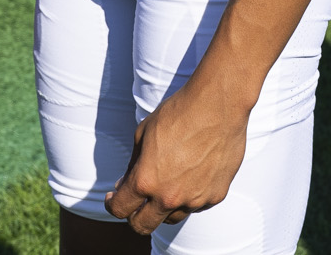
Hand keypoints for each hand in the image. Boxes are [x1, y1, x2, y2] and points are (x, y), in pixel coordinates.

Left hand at [104, 83, 251, 232]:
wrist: (218, 105)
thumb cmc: (178, 113)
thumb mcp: (143, 134)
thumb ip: (132, 165)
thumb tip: (124, 184)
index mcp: (146, 181)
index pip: (120, 209)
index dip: (112, 204)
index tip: (114, 197)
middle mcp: (170, 197)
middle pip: (143, 225)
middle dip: (134, 216)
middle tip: (135, 202)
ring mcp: (195, 200)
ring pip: (171, 217)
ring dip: (163, 206)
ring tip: (166, 183)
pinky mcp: (216, 196)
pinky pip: (196, 205)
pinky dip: (188, 196)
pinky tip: (190, 174)